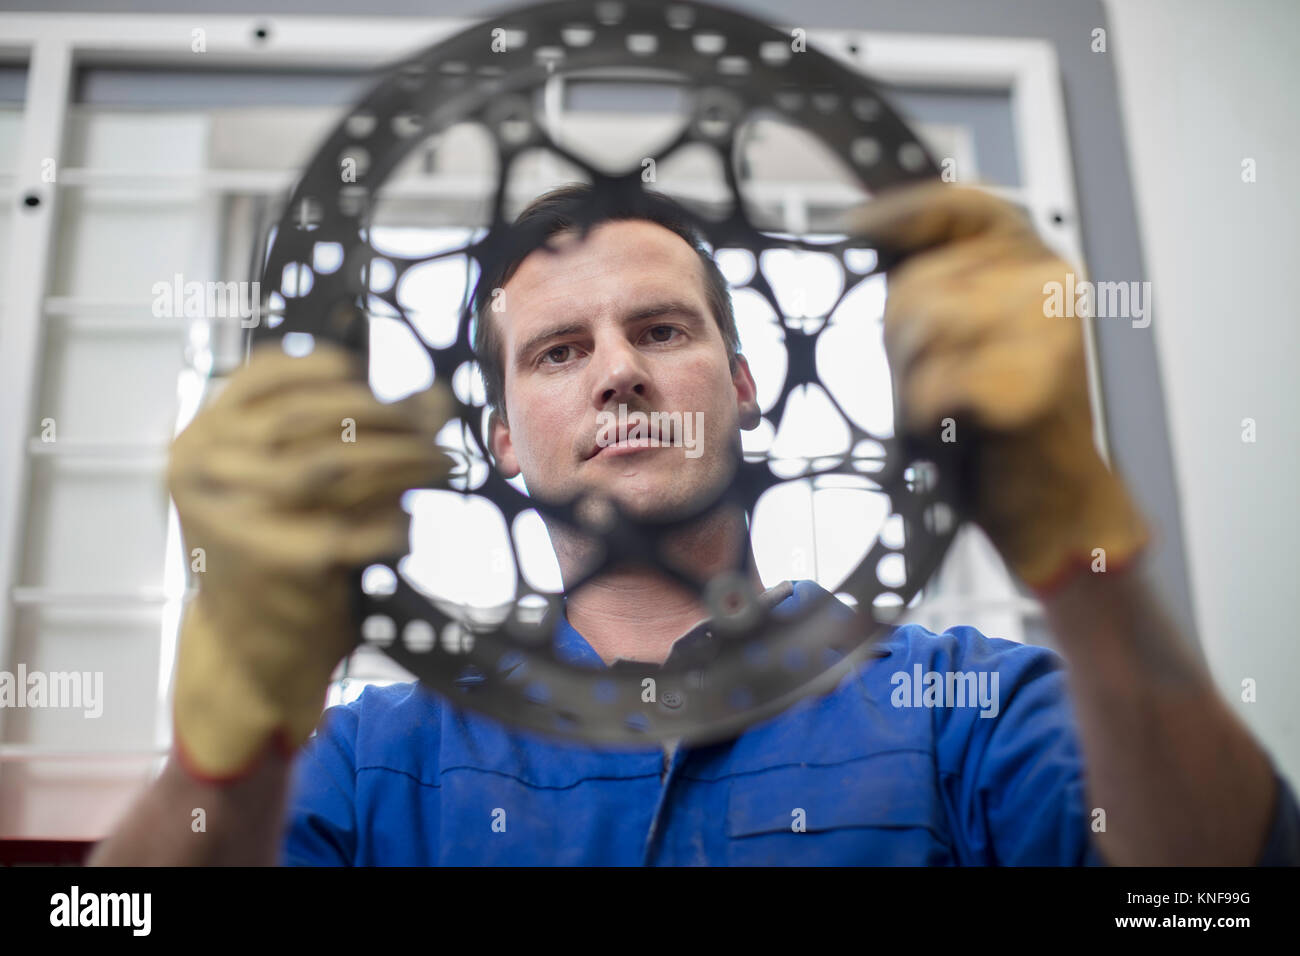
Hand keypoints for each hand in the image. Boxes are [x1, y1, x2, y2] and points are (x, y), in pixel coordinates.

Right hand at [166, 341, 454, 780]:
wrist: (245, 652)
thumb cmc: (278, 551)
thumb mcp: (300, 484)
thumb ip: (356, 434)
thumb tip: (437, 398)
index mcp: (199, 440)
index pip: (263, 377)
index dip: (325, 368)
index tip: (372, 379)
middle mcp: (204, 471)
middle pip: (311, 419)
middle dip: (385, 417)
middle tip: (434, 430)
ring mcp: (234, 516)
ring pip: (337, 465)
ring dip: (404, 461)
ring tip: (442, 465)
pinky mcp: (275, 563)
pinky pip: (354, 529)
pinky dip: (392, 526)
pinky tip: (407, 529)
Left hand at [845, 183, 1148, 593]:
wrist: (1053, 505)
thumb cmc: (995, 424)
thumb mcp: (963, 336)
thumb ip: (930, 284)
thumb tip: (856, 233)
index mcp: (1034, 262)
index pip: (961, 206)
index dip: (900, 214)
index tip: (854, 227)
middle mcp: (1049, 282)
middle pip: (920, 280)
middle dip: (896, 335)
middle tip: (920, 379)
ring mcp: (1049, 329)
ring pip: (924, 326)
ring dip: (909, 377)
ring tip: (936, 405)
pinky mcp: (1037, 381)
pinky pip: (936, 383)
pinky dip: (925, 413)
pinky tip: (946, 426)